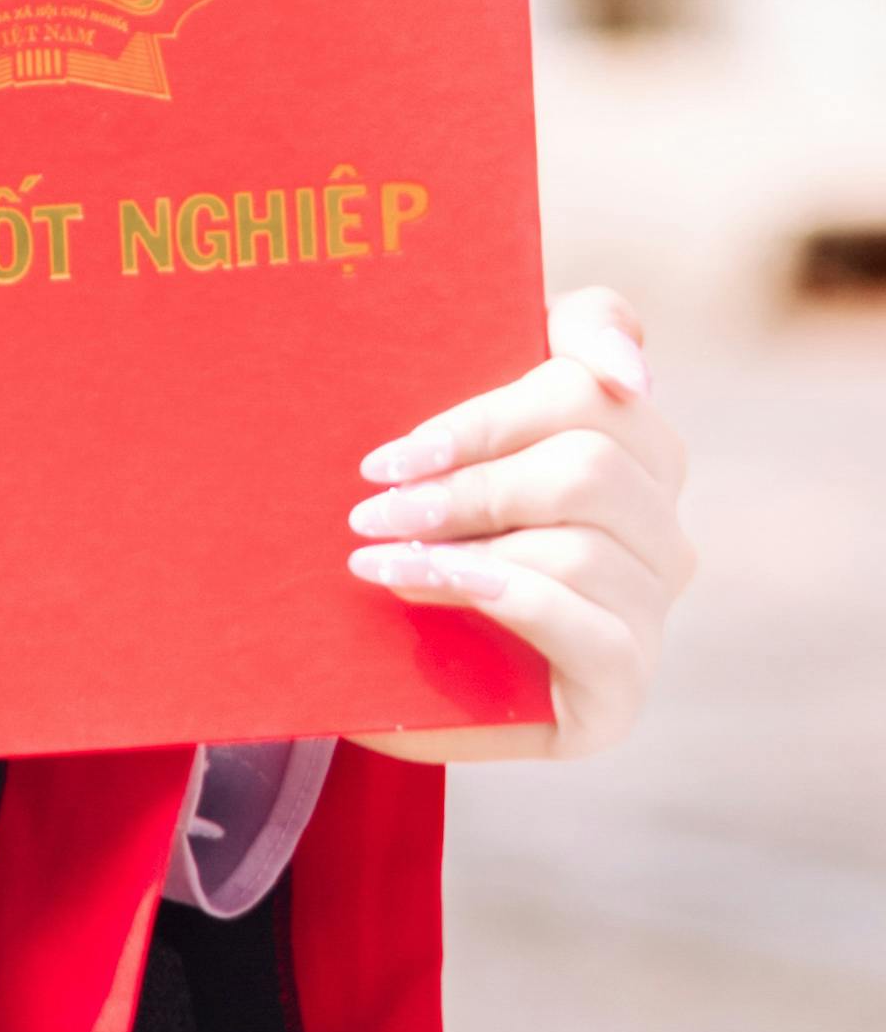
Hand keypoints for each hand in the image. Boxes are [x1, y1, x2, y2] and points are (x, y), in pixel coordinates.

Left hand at [345, 286, 696, 763]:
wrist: (383, 679)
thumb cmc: (409, 547)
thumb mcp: (427, 459)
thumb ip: (491, 385)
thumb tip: (619, 358)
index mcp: (624, 439)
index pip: (604, 349)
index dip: (537, 369)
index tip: (409, 443)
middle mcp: (656, 517)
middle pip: (593, 457)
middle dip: (470, 479)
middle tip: (374, 505)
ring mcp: (651, 601)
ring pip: (585, 544)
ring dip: (465, 548)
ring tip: (379, 559)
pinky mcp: (624, 682)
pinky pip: (585, 623)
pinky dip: (498, 598)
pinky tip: (426, 590)